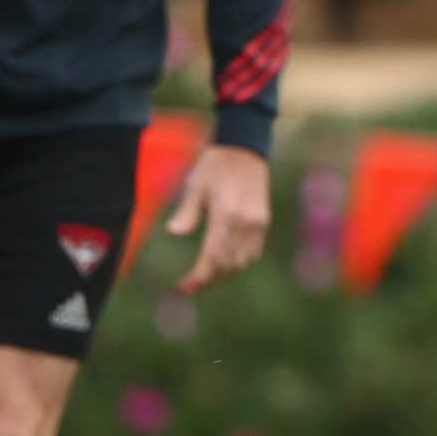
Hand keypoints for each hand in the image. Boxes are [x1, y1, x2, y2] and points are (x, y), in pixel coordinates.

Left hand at [166, 144, 269, 294]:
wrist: (244, 148)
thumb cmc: (215, 164)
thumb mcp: (196, 185)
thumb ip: (187, 212)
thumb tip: (174, 233)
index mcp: (227, 215)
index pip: (213, 257)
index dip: (198, 277)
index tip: (183, 287)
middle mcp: (246, 224)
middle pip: (227, 265)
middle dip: (208, 281)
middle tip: (189, 287)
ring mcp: (258, 224)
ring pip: (242, 263)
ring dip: (223, 276)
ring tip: (204, 280)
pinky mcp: (263, 222)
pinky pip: (252, 253)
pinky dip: (237, 264)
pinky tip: (224, 266)